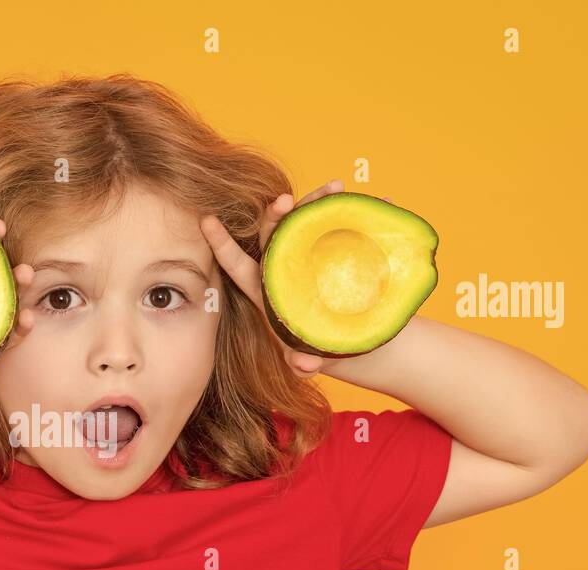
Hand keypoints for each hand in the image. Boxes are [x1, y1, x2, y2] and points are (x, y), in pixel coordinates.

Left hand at [200, 179, 393, 379]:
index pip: (238, 265)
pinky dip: (362, 213)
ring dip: (321, 202)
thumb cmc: (316, 349)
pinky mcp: (339, 249)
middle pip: (273, 233)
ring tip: (337, 187)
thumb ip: (303, 363)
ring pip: (308, 220)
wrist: (351, 341)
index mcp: (265, 288)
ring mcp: (311, 254)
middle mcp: (283, 265)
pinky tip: (380, 203)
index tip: (207, 221)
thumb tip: (305, 364)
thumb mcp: (309, 358)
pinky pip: (346, 226)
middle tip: (285, 200)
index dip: (221, 244)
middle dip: (275, 213)